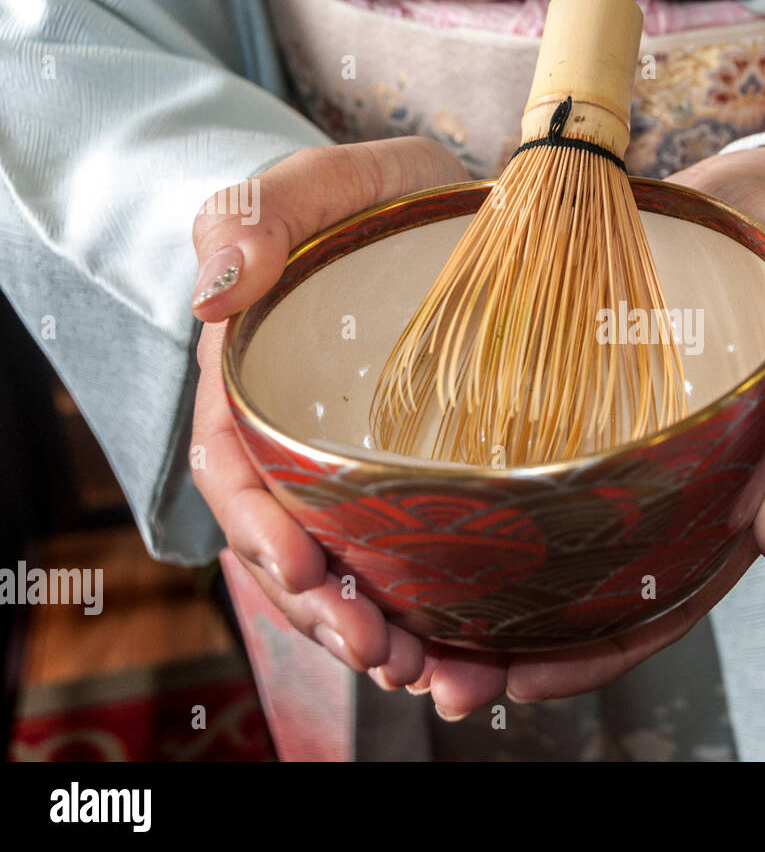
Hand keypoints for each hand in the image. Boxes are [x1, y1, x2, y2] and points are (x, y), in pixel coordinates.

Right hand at [190, 137, 473, 690]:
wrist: (439, 214)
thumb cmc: (370, 198)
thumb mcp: (322, 185)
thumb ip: (258, 214)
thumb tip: (212, 292)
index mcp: (253, 376)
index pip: (234, 468)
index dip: (260, 529)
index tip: (306, 573)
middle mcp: (292, 433)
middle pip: (284, 542)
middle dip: (323, 610)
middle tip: (382, 654)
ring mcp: (346, 461)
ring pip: (339, 564)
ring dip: (371, 628)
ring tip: (423, 673)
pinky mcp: (405, 475)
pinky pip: (399, 554)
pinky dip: (419, 607)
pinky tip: (458, 648)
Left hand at [433, 146, 764, 714]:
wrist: (746, 198)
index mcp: (719, 501)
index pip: (659, 606)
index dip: (597, 656)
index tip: (523, 679)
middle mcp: (656, 488)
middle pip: (586, 594)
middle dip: (515, 647)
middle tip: (442, 679)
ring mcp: (608, 447)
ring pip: (542, 544)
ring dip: (478, 596)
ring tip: (407, 629)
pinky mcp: (567, 402)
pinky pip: (519, 467)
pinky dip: (473, 510)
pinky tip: (417, 527)